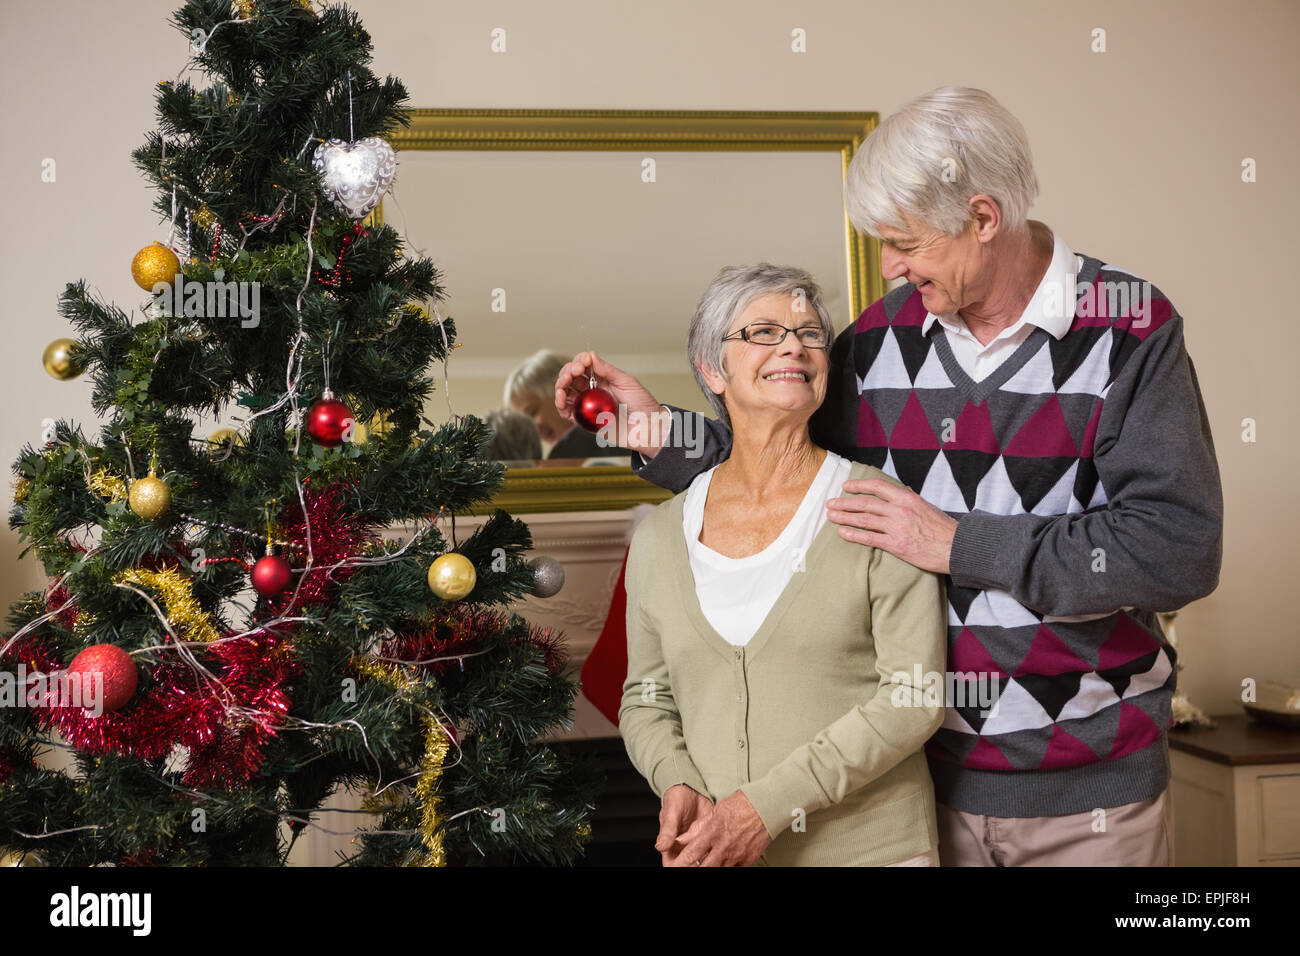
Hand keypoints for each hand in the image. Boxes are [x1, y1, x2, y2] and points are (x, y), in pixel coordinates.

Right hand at [553, 351, 665, 457]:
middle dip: (567, 372)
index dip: (578, 362)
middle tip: (573, 373)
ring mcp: (587, 405)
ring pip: (566, 393)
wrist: (647, 428)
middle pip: (571, 377)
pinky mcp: (585, 421)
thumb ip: (607, 370)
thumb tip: (590, 356)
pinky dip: (560, 405)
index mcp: (602, 379)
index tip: (582, 363)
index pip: (583, 366)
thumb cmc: (642, 404)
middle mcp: (592, 390)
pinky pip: (567, 412)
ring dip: (560, 386)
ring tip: (563, 385)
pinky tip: (561, 398)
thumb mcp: (627, 382)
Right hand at [656, 784, 713, 865]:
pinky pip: (713, 849)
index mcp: (670, 842)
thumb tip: (660, 846)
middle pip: (688, 864)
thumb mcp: (672, 812)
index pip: (671, 863)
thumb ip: (667, 830)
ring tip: (714, 855)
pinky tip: (724, 851)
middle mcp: (683, 846)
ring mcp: (697, 842)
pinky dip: (718, 851)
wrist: (693, 787)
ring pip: (702, 859)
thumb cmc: (677, 797)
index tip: (689, 865)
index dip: (678, 866)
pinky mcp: (709, 837)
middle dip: (696, 864)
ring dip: (708, 860)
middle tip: (705, 860)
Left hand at [671, 789, 769, 866]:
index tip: (675, 865)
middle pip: (704, 867)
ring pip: (719, 870)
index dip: (681, 862)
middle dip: (696, 869)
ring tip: (709, 862)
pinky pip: (735, 868)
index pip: (691, 853)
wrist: (766, 806)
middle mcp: (723, 846)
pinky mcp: (748, 858)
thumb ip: (698, 828)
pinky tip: (725, 862)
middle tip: (691, 867)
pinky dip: (728, 866)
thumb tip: (683, 839)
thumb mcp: (715, 812)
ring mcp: (737, 854)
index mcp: (712, 832)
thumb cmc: (741, 804)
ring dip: (712, 867)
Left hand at [826, 478, 957, 573]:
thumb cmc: (944, 529)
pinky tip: (842, 533)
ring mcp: (897, 527)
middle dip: (845, 502)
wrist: (957, 547)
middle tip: (830, 503)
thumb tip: (903, 491)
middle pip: (865, 503)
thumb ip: (911, 499)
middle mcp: (899, 510)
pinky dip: (853, 535)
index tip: (846, 486)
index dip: (859, 485)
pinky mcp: (896, 545)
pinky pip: (869, 538)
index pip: (877, 486)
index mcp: (907, 498)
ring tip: (831, 516)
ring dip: (844, 517)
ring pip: (864, 519)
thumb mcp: (927, 506)